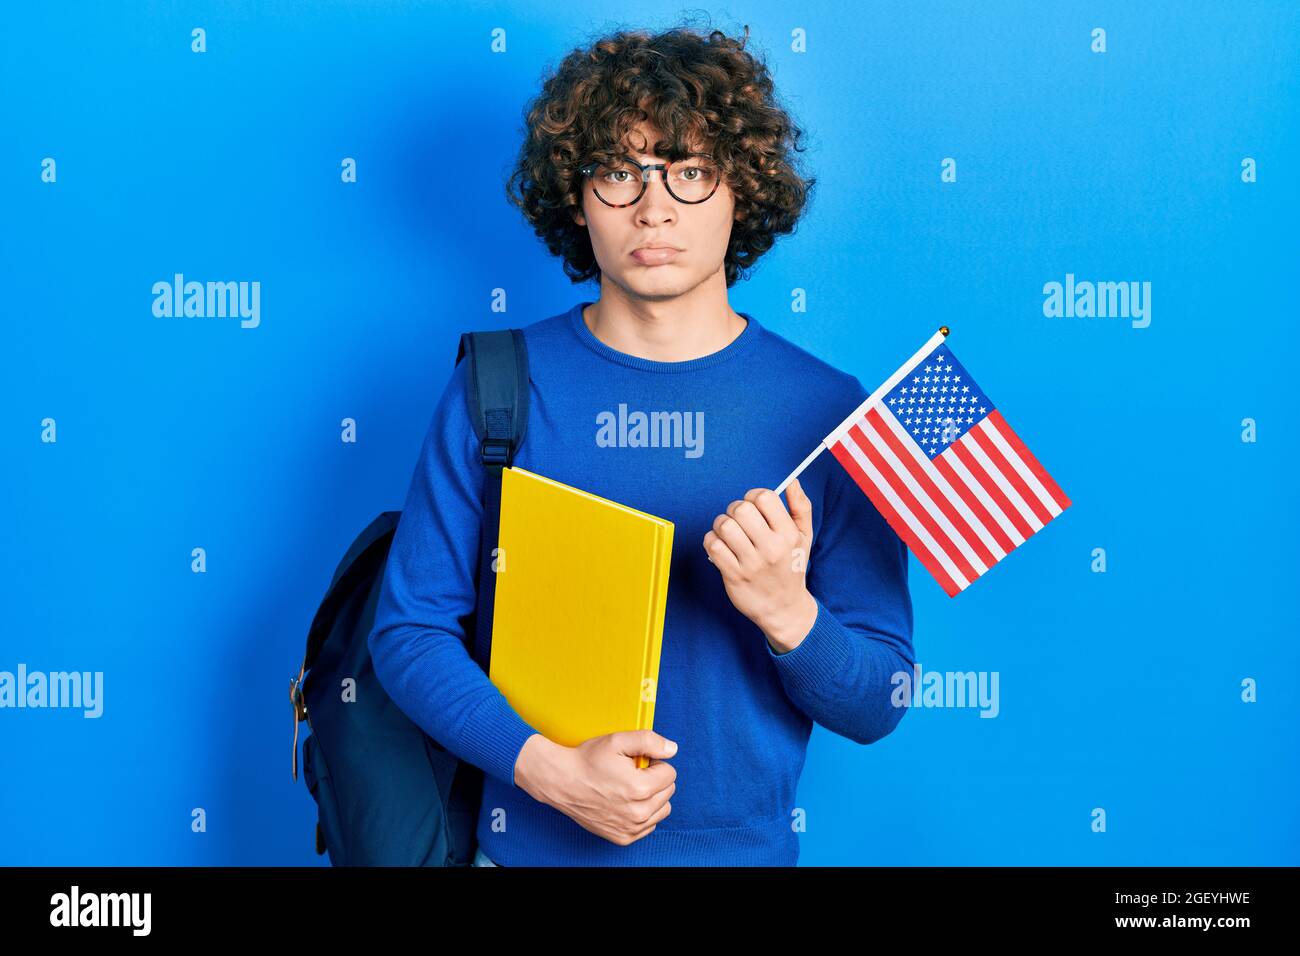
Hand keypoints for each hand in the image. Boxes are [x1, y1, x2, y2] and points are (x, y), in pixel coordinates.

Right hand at [513, 730, 677, 846]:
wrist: (561, 782)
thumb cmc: (587, 761)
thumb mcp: (617, 740)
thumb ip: (649, 741)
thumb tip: (672, 749)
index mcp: (640, 788)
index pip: (670, 773)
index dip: (654, 763)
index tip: (637, 762)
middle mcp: (638, 813)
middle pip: (668, 791)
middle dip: (654, 779)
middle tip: (631, 773)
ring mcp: (630, 828)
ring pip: (662, 809)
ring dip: (652, 797)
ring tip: (630, 787)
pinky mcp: (623, 838)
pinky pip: (649, 825)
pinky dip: (643, 813)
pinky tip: (626, 802)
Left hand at [702, 478, 818, 652]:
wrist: (784, 609)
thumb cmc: (791, 568)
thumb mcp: (804, 537)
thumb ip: (800, 507)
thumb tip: (792, 481)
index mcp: (788, 535)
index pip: (765, 498)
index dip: (753, 496)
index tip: (753, 506)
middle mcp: (771, 548)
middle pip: (741, 509)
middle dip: (735, 509)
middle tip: (739, 519)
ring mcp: (751, 563)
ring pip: (724, 526)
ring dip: (721, 525)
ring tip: (728, 533)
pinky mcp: (734, 576)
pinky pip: (713, 546)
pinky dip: (712, 541)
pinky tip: (721, 546)